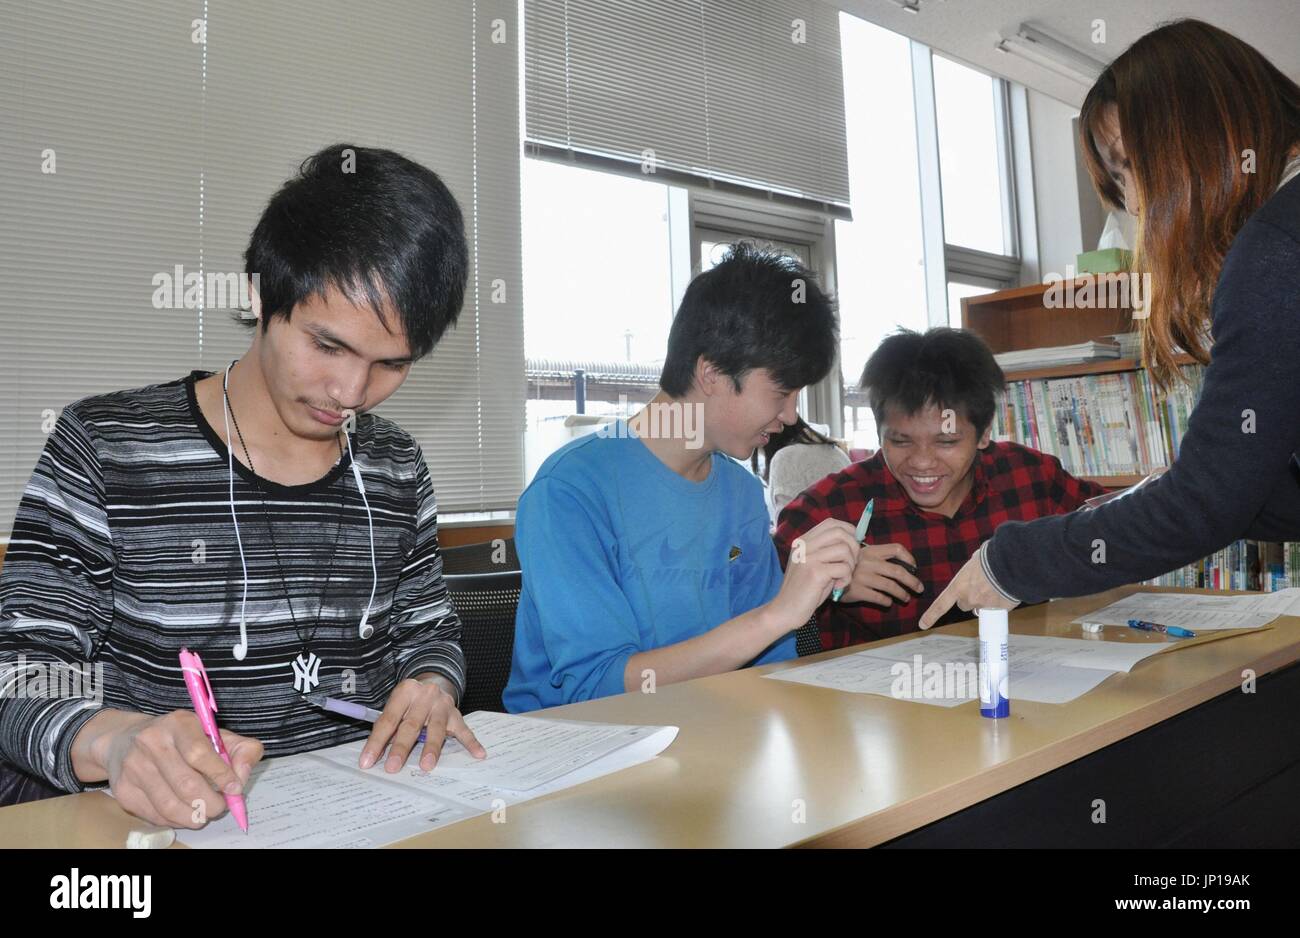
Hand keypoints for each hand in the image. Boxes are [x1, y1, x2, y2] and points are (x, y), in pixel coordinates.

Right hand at [99, 709, 262, 829]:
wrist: (125, 740)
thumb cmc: (180, 739)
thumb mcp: (213, 733)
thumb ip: (241, 749)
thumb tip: (242, 775)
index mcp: (179, 723)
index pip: (199, 753)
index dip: (220, 775)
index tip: (234, 789)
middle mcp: (152, 742)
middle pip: (186, 784)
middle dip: (211, 803)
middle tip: (221, 807)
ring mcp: (134, 767)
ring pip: (170, 805)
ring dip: (194, 817)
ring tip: (205, 812)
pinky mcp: (123, 790)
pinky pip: (155, 815)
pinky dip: (176, 820)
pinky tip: (184, 813)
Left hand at [359, 676, 485, 772]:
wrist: (435, 683)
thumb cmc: (410, 702)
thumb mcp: (396, 706)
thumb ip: (387, 726)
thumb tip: (373, 755)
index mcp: (405, 691)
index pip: (388, 719)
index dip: (377, 741)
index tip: (367, 762)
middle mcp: (425, 695)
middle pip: (412, 724)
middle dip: (401, 748)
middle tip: (393, 767)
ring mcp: (443, 705)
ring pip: (436, 729)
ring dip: (431, 748)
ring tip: (426, 766)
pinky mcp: (457, 715)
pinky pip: (465, 731)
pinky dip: (472, 743)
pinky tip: (478, 754)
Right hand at [772, 518, 861, 626]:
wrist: (785, 610)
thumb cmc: (804, 589)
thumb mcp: (814, 564)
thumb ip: (828, 550)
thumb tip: (855, 539)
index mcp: (803, 541)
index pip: (831, 523)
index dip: (848, 531)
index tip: (852, 547)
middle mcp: (804, 546)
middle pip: (840, 532)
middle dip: (853, 548)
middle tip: (850, 565)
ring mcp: (808, 557)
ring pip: (844, 549)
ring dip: (850, 566)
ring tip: (841, 578)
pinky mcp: (815, 572)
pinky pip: (844, 568)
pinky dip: (846, 580)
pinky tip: (837, 587)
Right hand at [840, 543, 924, 605]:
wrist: (826, 578)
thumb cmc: (848, 569)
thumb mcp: (860, 557)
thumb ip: (878, 558)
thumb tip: (906, 567)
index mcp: (870, 551)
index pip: (896, 549)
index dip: (909, 558)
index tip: (914, 567)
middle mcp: (868, 562)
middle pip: (898, 571)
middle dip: (912, 581)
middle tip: (919, 588)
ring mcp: (862, 577)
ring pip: (890, 586)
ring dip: (902, 594)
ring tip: (906, 598)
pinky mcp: (858, 591)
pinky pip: (879, 598)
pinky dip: (887, 601)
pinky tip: (888, 602)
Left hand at [919, 551, 1018, 628]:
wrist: (1009, 563)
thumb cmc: (990, 558)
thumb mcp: (973, 562)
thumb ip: (970, 573)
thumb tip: (976, 573)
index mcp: (958, 587)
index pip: (940, 605)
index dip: (931, 616)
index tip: (922, 625)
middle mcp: (968, 599)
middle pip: (964, 605)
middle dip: (970, 599)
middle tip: (980, 586)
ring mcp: (983, 606)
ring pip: (981, 608)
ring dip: (985, 602)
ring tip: (995, 587)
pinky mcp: (999, 609)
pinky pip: (997, 609)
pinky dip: (1000, 603)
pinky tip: (1005, 591)